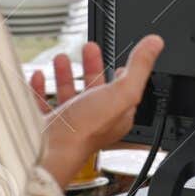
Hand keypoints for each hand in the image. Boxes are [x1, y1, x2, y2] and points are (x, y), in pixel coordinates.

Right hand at [30, 36, 163, 185]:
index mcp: (116, 116)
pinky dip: (41, 88)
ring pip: (69, 95)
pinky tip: (39, 76)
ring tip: (61, 58)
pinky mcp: (47, 125)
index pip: (125, 93)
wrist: (49, 151)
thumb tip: (155, 44)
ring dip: (66, 75)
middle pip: (95, 89)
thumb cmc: (86, 129)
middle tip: (88, 49)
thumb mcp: (122, 92)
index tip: (121, 63)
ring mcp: (69, 124)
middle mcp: (93, 121)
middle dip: (92, 67)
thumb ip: (139, 67)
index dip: (124, 77)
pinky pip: (43, 103)